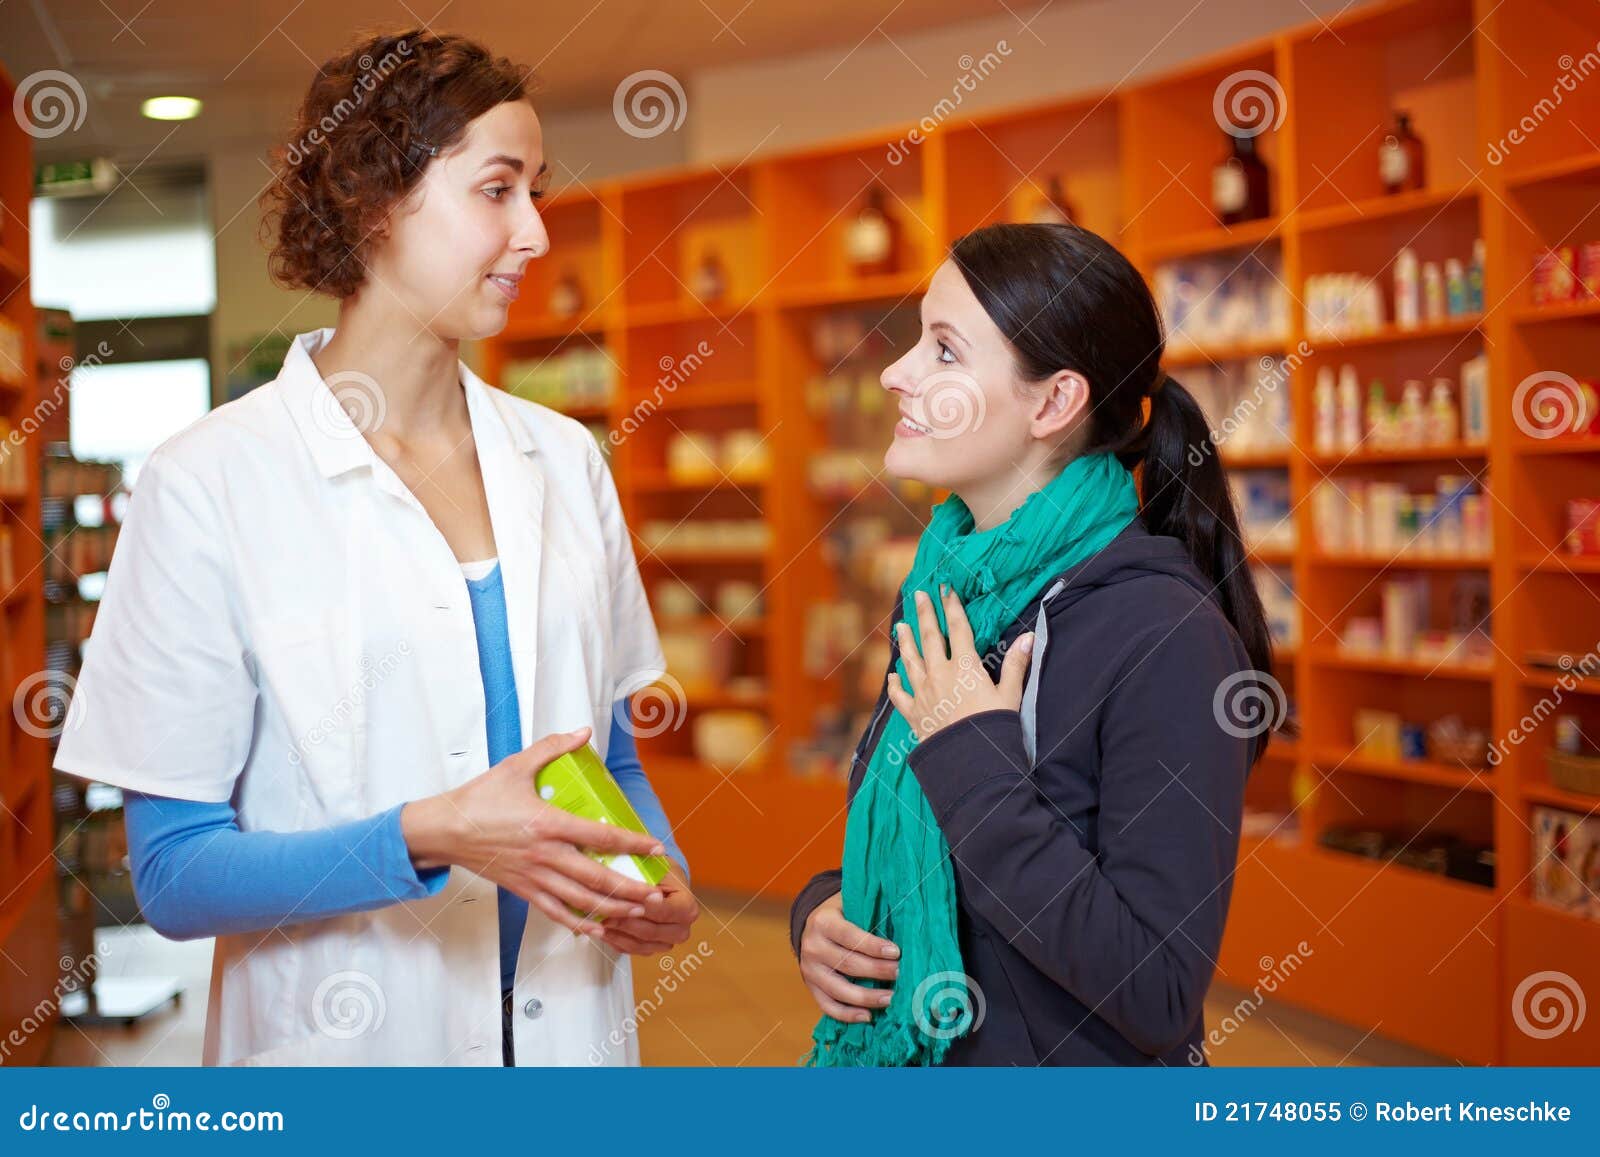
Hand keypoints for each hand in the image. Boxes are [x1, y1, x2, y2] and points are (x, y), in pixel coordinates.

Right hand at [401, 727, 668, 938]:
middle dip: (631, 888)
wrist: (444, 830)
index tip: (655, 848)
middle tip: (657, 894)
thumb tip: (582, 733)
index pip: (600, 837)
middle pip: (597, 878)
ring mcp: (534, 876)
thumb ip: (552, 748)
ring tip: (639, 912)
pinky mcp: (523, 890)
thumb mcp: (516, 766)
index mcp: (548, 823)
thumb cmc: (479, 799)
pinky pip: (555, 912)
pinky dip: (578, 923)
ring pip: (580, 900)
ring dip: (613, 909)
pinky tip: (597, 930)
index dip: (632, 844)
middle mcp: (545, 854)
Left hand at [598, 866, 699, 955]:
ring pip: (639, 944)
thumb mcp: (655, 867)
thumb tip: (622, 879)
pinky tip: (601, 931)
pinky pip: (631, 951)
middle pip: (651, 932)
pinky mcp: (652, 949)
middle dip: (625, 923)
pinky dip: (615, 941)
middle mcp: (682, 929)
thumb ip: (644, 875)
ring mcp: (667, 942)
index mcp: (687, 907)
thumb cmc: (659, 872)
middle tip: (603, 913)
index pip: (663, 911)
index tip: (620, 900)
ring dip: (617, 935)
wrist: (663, 884)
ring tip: (598, 923)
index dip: (641, 907)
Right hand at [798, 891, 899, 1023]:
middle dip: (877, 971)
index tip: (896, 952)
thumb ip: (870, 912)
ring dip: (867, 997)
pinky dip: (847, 1015)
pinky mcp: (810, 987)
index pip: (850, 936)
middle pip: (848, 964)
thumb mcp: (850, 903)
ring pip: (838, 990)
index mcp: (823, 922)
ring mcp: (809, 970)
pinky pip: (827, 1006)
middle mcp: (812, 947)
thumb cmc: (842, 913)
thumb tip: (904, 926)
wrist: (811, 924)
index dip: (873, 946)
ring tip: (891, 999)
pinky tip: (868, 1016)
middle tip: (901, 974)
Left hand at [886, 587, 1032, 741]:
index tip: (945, 588)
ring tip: (900, 626)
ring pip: (911, 661)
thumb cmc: (994, 728)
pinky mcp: (914, 714)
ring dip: (905, 642)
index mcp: (964, 667)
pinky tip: (891, 677)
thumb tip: (1029, 637)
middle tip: (918, 594)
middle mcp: (939, 674)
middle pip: (930, 638)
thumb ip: (1016, 665)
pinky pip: (900, 695)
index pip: (958, 629)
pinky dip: (895, 685)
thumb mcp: (1010, 696)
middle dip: (924, 614)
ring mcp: (923, 693)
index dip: (951, 607)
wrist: (970, 762)